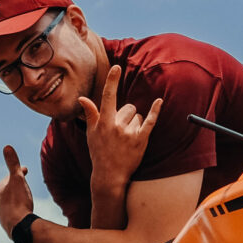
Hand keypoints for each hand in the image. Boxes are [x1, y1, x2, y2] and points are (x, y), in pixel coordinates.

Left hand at [0, 146, 34, 233]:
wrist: (19, 226)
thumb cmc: (18, 202)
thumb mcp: (17, 179)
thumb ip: (13, 164)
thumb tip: (7, 147)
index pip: (10, 177)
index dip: (19, 173)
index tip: (26, 171)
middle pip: (9, 189)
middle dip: (16, 186)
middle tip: (25, 184)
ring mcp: (1, 212)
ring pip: (10, 201)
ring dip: (17, 198)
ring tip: (25, 199)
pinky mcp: (7, 222)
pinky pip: (13, 212)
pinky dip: (18, 209)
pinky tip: (23, 212)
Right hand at [79, 63, 162, 189]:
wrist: (110, 175)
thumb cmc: (99, 152)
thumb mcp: (91, 134)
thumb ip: (90, 114)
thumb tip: (82, 98)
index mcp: (103, 122)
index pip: (107, 97)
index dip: (112, 81)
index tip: (116, 67)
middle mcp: (116, 126)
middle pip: (128, 107)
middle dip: (126, 115)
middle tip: (120, 132)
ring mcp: (129, 134)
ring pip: (137, 116)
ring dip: (134, 123)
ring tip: (127, 138)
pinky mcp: (141, 140)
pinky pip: (150, 121)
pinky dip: (155, 110)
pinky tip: (159, 101)